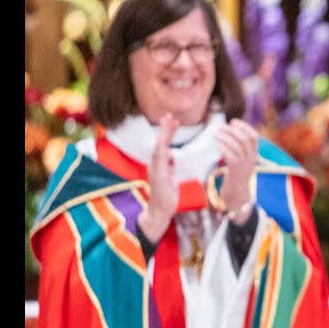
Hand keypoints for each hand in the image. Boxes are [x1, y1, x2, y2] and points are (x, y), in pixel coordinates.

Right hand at [139, 113, 178, 242]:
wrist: (158, 211)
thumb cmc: (165, 195)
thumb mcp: (170, 176)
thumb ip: (170, 165)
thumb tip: (171, 155)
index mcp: (160, 163)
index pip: (163, 144)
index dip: (167, 131)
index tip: (173, 119)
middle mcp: (155, 165)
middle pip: (159, 143)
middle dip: (164, 129)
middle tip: (169, 116)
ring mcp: (155, 171)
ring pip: (158, 150)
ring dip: (163, 137)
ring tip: (168, 125)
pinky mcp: (158, 179)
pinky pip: (159, 165)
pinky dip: (162, 155)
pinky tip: (166, 148)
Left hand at [216, 118, 258, 213]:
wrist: (238, 193)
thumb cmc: (236, 173)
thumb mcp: (242, 159)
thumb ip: (239, 146)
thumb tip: (228, 130)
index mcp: (254, 154)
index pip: (254, 136)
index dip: (244, 126)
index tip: (232, 121)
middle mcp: (251, 158)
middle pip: (245, 139)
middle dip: (232, 131)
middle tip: (220, 127)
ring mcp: (245, 165)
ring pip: (238, 147)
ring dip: (225, 138)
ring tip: (215, 134)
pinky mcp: (237, 172)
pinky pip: (232, 158)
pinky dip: (225, 149)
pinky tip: (217, 146)